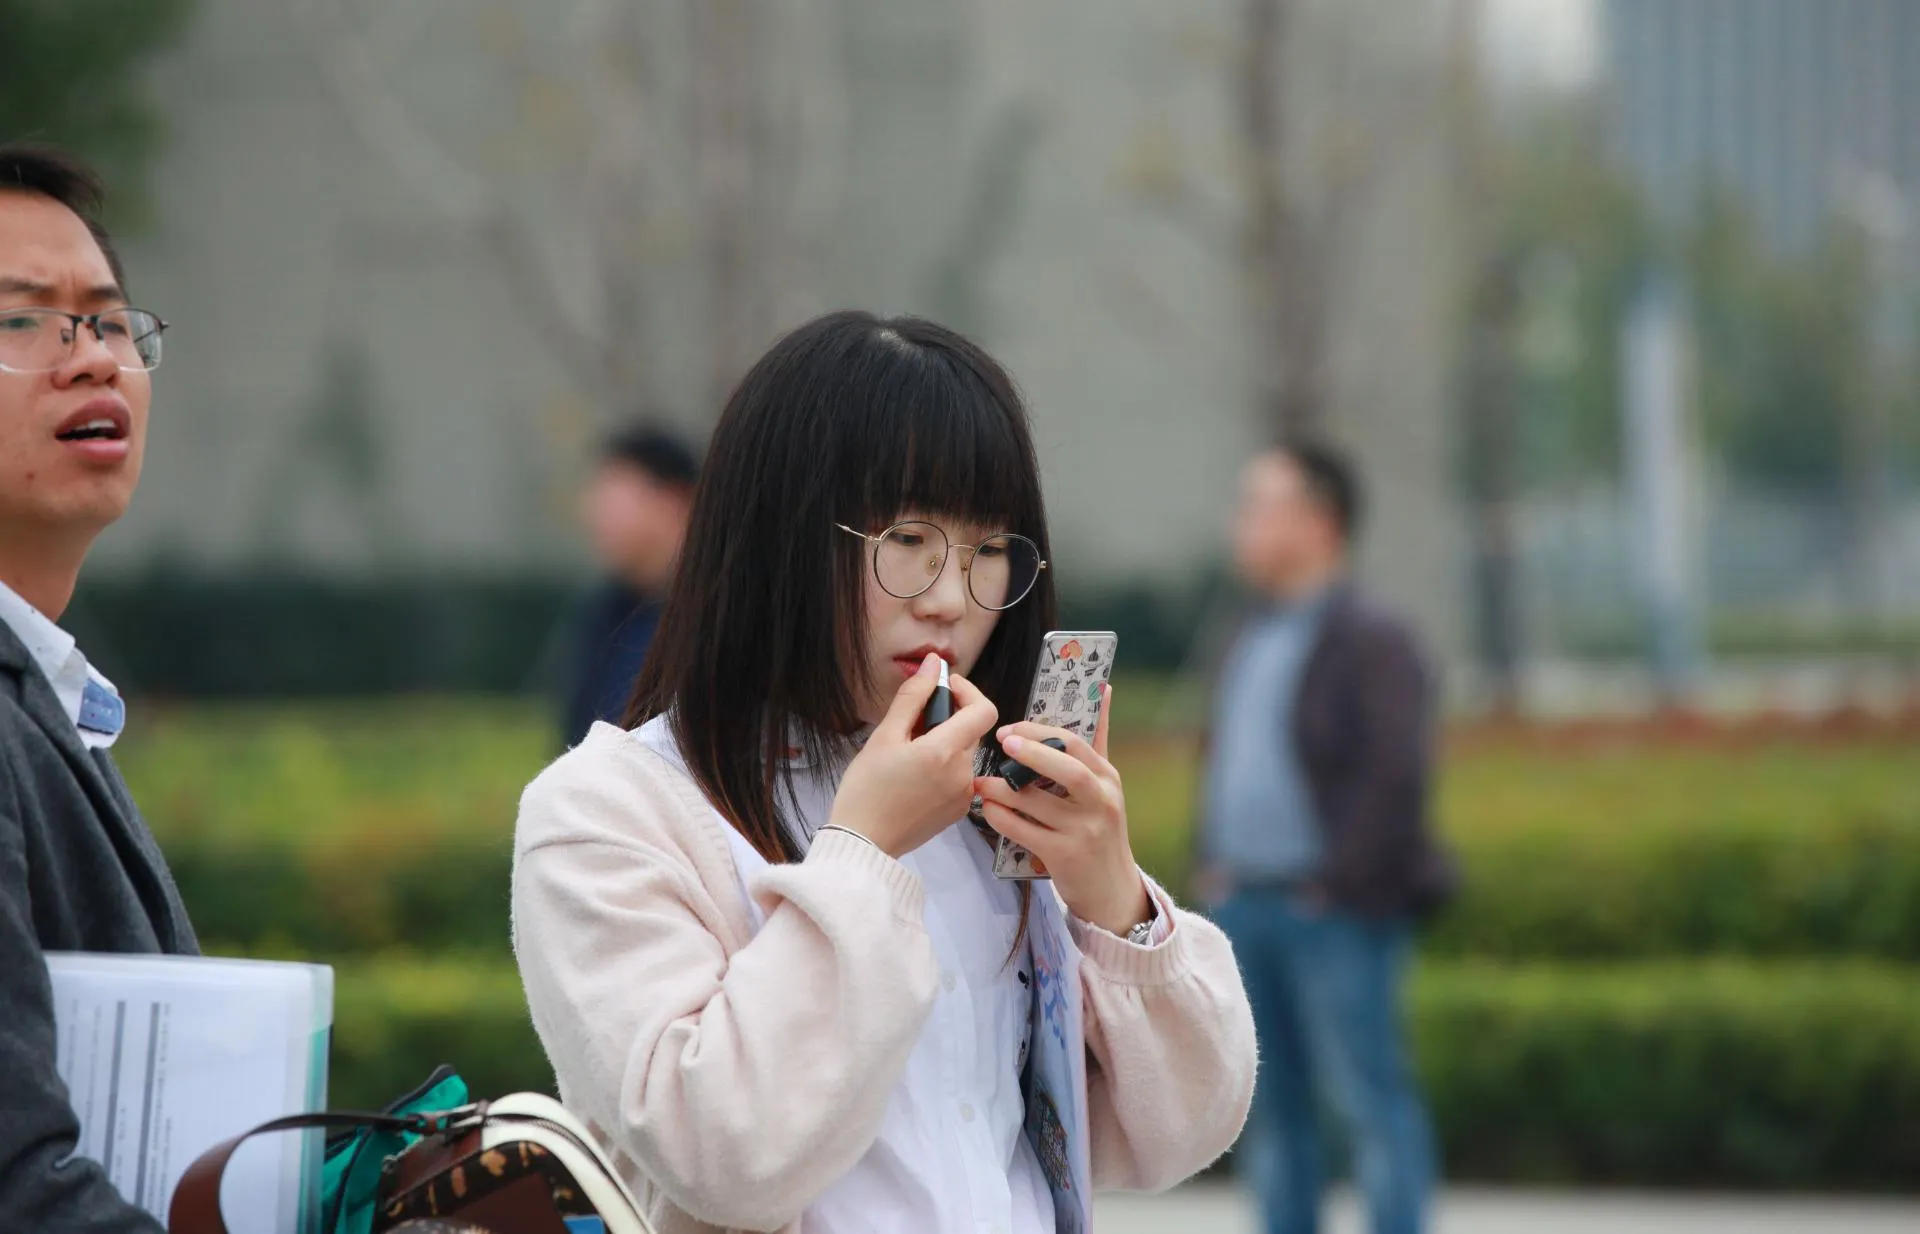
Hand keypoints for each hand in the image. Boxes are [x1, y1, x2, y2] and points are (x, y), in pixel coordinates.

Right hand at [827, 654, 998, 857]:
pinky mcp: (959, 811)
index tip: (943, 688)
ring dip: (944, 744)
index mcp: (945, 752)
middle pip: (971, 730)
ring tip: (908, 754)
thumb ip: (913, 697)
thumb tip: (933, 663)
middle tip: (911, 724)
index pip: (984, 709)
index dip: (967, 691)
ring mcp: (964, 795)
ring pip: (964, 754)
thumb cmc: (866, 789)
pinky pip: (960, 777)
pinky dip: (944, 767)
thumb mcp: (884, 737)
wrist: (862, 843)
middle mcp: (963, 773)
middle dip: (947, 719)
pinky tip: (915, 777)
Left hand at [973, 684, 1150, 935]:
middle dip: (1032, 752)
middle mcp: (1101, 802)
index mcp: (1108, 778)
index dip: (1041, 732)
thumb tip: (1103, 690)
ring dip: (1004, 788)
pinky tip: (988, 809)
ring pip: (1038, 803)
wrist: (1111, 890)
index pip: (1077, 744)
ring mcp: (1084, 831)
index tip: (1010, 729)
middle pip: (1067, 769)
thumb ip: (1096, 742)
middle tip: (1001, 741)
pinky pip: (1025, 832)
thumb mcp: (1105, 787)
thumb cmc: (1100, 830)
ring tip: (982, 780)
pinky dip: (1002, 819)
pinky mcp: (1065, 856)